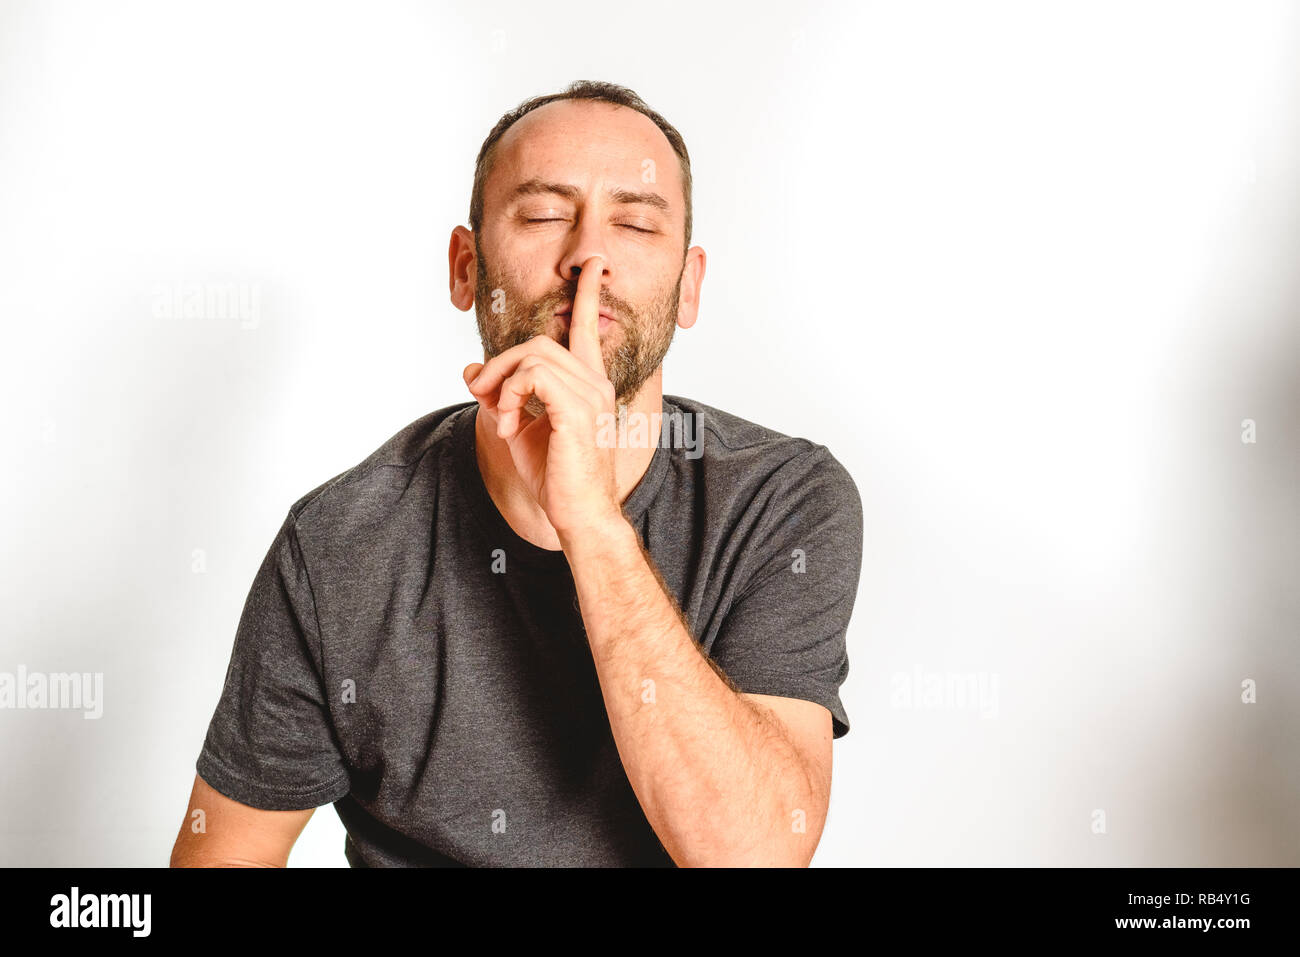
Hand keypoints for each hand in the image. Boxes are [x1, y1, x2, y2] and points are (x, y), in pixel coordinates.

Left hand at [464, 255, 622, 538]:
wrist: (579, 515)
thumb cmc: (557, 478)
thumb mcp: (518, 429)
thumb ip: (500, 395)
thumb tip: (471, 370)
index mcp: (589, 384)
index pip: (588, 329)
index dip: (588, 294)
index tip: (590, 266)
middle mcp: (595, 383)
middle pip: (539, 342)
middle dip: (500, 363)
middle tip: (480, 393)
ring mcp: (590, 395)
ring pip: (533, 355)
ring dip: (501, 382)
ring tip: (498, 416)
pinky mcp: (576, 410)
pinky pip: (532, 377)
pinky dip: (509, 396)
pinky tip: (506, 425)